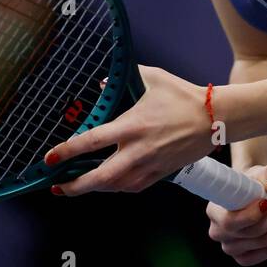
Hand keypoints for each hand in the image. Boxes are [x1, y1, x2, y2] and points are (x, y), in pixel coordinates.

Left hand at [43, 65, 215, 195]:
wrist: (216, 118)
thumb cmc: (184, 96)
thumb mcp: (153, 78)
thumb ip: (125, 78)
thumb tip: (104, 84)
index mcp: (132, 125)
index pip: (91, 142)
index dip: (67, 151)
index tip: (50, 157)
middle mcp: (138, 150)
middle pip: (99, 178)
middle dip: (75, 186)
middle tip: (57, 187)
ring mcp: (150, 165)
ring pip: (115, 187)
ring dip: (94, 188)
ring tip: (79, 186)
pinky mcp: (162, 173)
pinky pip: (134, 187)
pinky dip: (118, 188)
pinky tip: (110, 184)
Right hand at [205, 165, 266, 265]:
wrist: (254, 195)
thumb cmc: (253, 182)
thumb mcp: (259, 172)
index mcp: (214, 212)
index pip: (230, 221)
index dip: (250, 216)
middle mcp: (218, 234)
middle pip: (252, 234)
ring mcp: (232, 249)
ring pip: (264, 244)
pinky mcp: (246, 258)